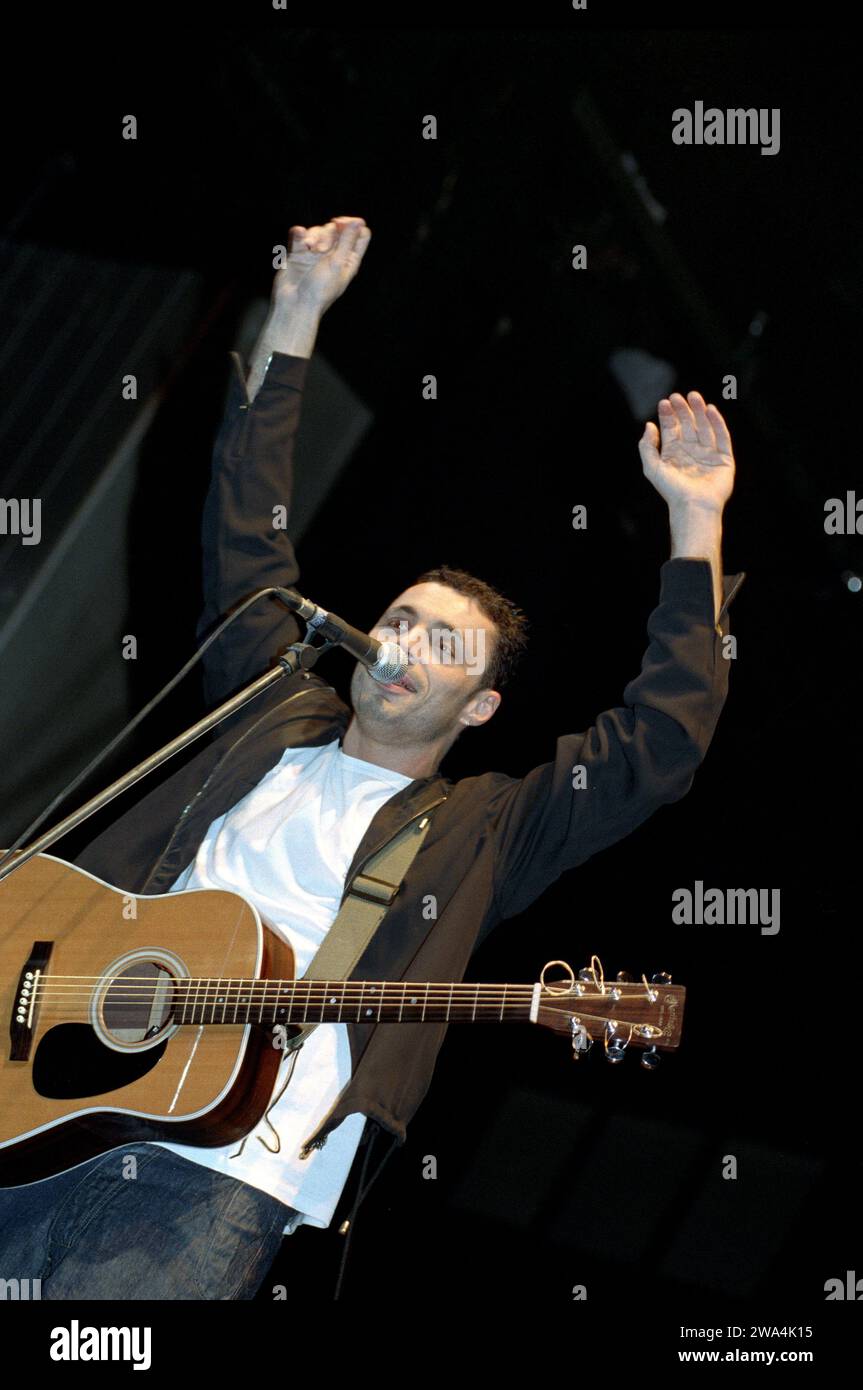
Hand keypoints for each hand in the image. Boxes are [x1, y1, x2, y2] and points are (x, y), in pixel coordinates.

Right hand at [272, 216, 371, 314]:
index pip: (360, 234)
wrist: (294, 304)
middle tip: (321, 249)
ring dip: (313, 236)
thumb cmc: (320, 290)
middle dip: (328, 234)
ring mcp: (316, 254)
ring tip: (308, 248)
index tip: (341, 225)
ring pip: (318, 230)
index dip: (353, 225)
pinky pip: (301, 234)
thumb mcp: (337, 264)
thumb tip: (359, 221)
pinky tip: (300, 238)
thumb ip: (347, 240)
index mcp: (349, 259)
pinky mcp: (300, 253)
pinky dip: (300, 234)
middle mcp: (334, 255)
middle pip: (336, 229)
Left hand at [638, 391, 735, 513]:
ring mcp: (709, 455)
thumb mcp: (652, 468)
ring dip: (699, 412)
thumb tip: (649, 425)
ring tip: (694, 397)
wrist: (693, 506)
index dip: (669, 416)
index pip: (672, 429)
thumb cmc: (671, 490)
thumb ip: (647, 447)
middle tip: (678, 396)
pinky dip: (717, 423)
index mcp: (674, 454)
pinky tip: (710, 410)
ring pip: (705, 427)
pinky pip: (722, 437)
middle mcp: (691, 452)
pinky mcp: (724, 459)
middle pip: (688, 425)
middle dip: (683, 410)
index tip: (665, 402)